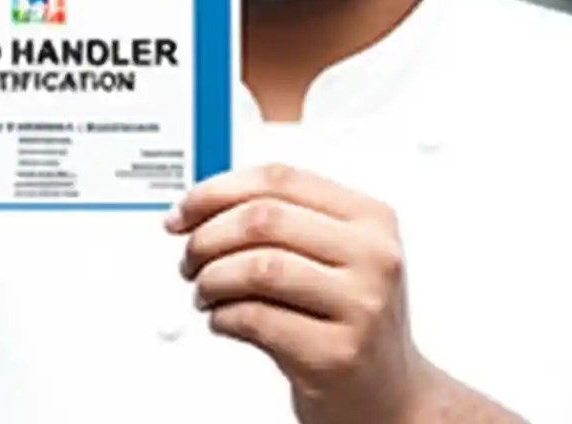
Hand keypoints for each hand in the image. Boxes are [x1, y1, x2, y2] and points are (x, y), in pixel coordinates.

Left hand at [166, 163, 429, 423]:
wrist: (388, 392)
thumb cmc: (350, 317)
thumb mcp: (336, 255)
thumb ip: (282, 221)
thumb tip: (201, 206)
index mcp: (370, 218)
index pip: (280, 180)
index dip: (218, 191)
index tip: (184, 211)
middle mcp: (373, 255)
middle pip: (264, 219)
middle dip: (207, 237)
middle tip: (190, 258)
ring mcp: (360, 304)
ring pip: (258, 267)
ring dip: (212, 279)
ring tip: (205, 293)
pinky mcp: (337, 353)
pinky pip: (257, 319)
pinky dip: (223, 317)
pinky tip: (224, 320)